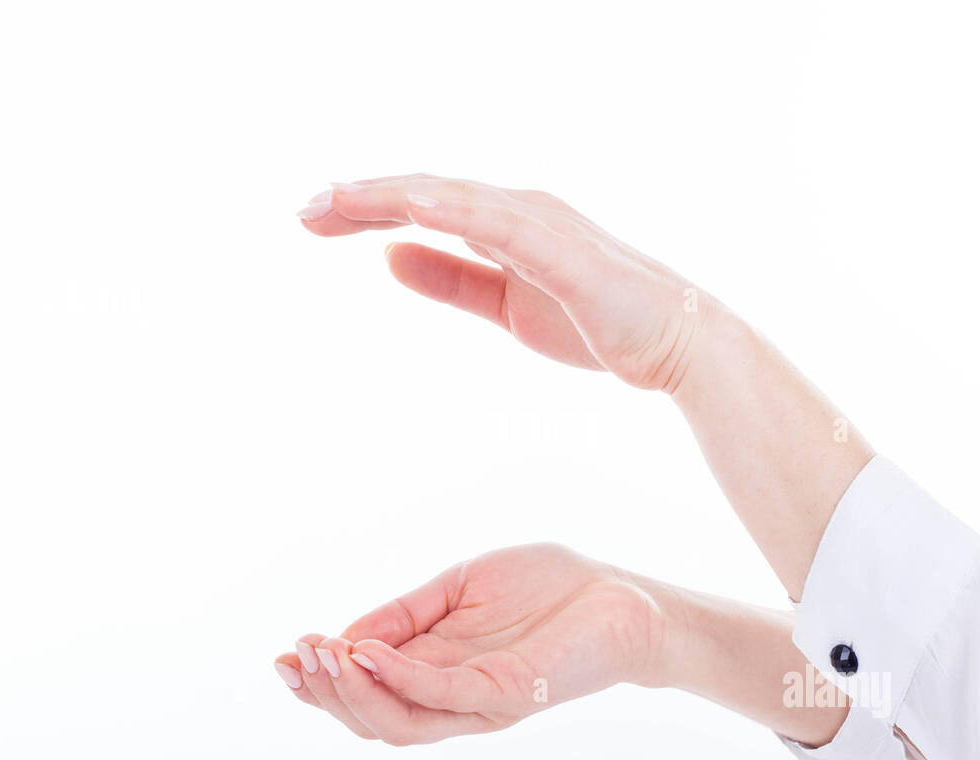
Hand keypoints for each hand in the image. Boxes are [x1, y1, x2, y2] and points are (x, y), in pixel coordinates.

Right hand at [272, 544, 665, 744]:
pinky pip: (443, 694)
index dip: (322, 678)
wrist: (622, 596)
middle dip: (326, 691)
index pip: (368, 692)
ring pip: (400, 724)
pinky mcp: (509, 693)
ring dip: (354, 694)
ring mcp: (480, 701)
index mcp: (436, 669)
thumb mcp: (459, 586)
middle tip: (296, 655)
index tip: (286, 652)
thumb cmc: (548, 588)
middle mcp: (452, 697)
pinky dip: (400, 677)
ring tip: (324, 656)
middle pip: (373, 719)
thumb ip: (407, 612)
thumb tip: (346, 636)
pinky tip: (370, 652)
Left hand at [297, 174, 719, 391]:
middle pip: (427, 192)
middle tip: (303, 209)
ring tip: (337, 200)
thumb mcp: (504, 305)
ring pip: (455, 198)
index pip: (422, 204)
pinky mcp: (566, 254)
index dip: (365, 207)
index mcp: (504, 222)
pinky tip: (413, 204)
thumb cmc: (596, 321)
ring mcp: (543, 226)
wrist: (676, 346)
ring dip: (394, 195)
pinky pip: (504, 226)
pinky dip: (457, 210)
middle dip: (363, 197)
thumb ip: (452, 280)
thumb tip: (389, 258)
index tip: (313, 218)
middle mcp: (518, 211)